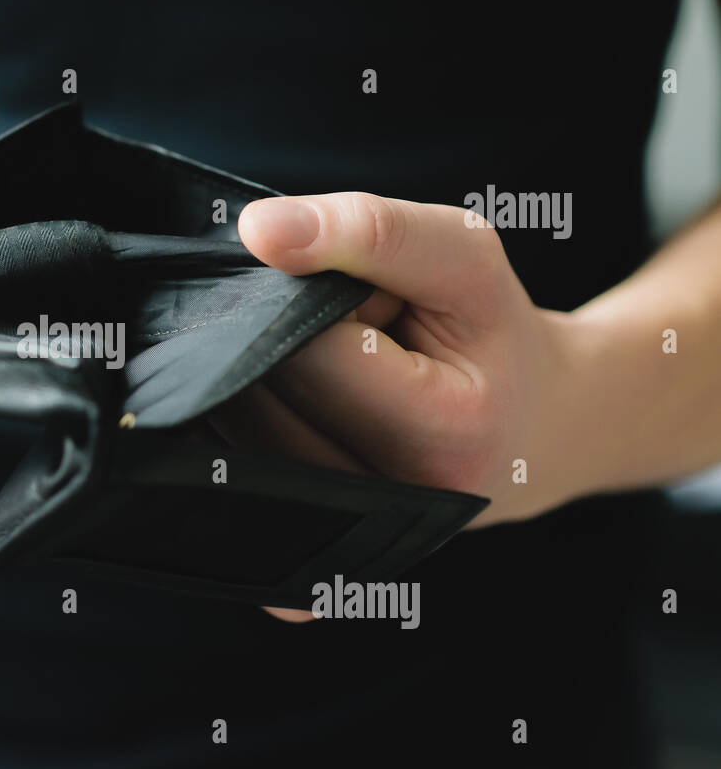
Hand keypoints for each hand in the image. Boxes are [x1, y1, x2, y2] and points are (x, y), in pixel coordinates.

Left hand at [214, 192, 594, 620]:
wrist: (532, 430)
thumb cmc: (492, 333)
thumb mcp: (464, 256)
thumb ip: (369, 231)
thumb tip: (257, 232)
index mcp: (445, 437)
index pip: (308, 348)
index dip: (316, 298)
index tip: (370, 301)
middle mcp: (390, 504)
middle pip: (261, 394)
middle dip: (285, 339)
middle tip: (356, 335)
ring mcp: (346, 532)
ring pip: (237, 431)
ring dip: (263, 378)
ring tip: (338, 371)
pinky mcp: (312, 537)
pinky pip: (238, 462)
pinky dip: (254, 415)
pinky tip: (307, 400)